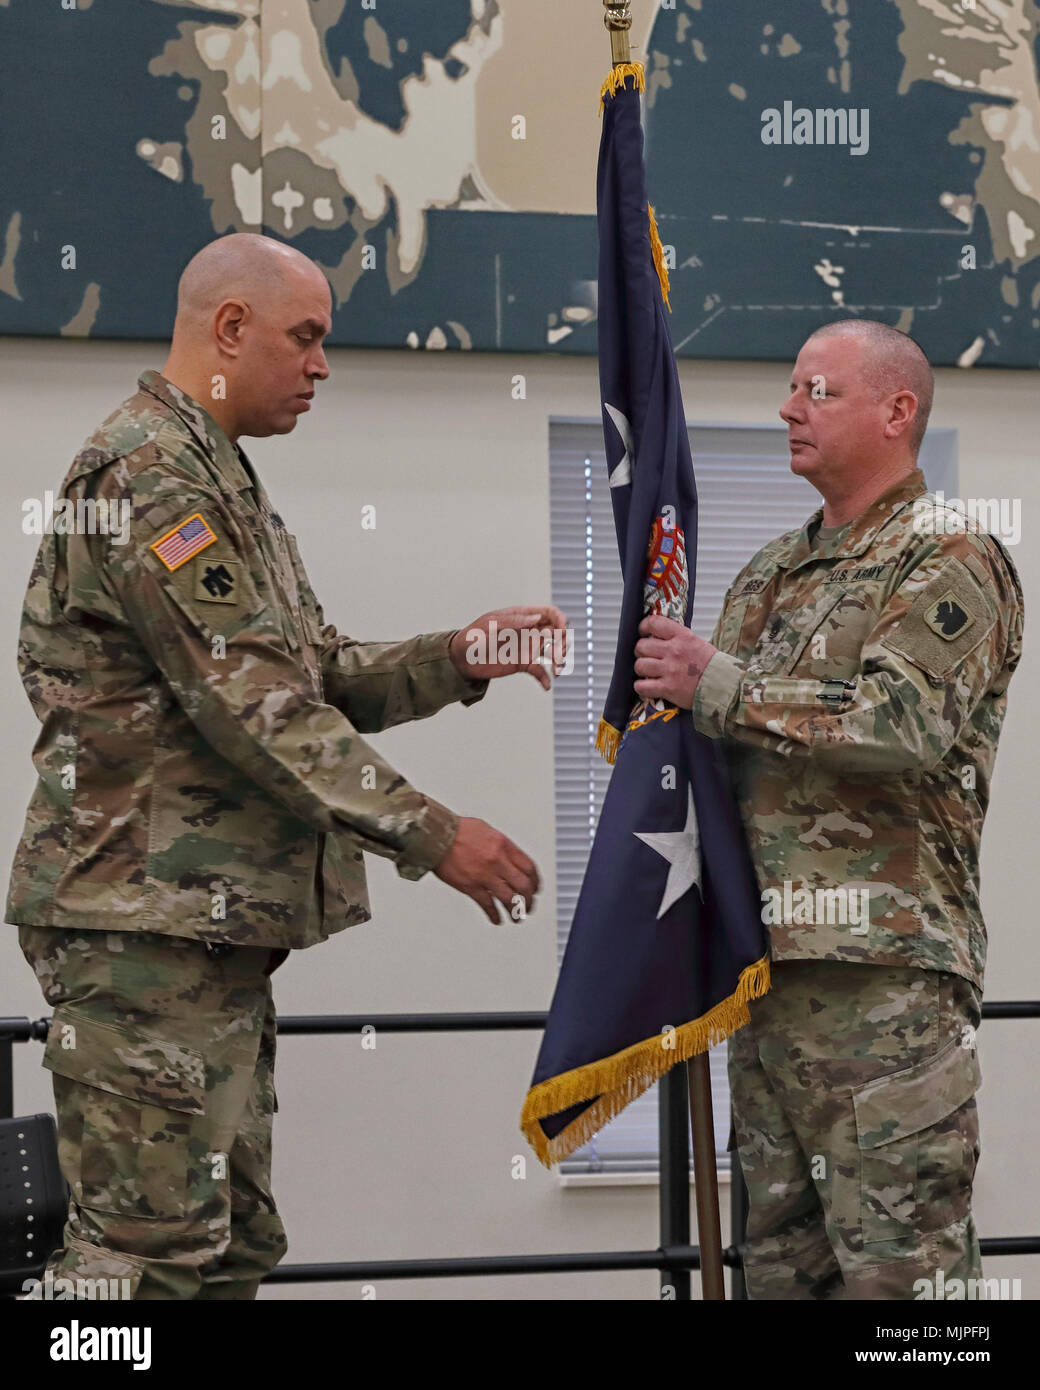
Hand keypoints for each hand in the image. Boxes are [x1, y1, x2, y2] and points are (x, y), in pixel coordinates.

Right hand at [433, 817, 540, 923]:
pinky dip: (494, 915)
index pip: (529, 867)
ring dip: (516, 911)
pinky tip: (497, 919)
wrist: (435, 836)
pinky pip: (488, 905)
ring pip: (510, 899)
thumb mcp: (487, 830)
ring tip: (516, 917)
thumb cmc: (457, 830)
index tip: (535, 888)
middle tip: (528, 906)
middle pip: (523, 886)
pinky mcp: (471, 887)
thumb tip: (509, 857)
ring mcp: (485, 875)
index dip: (535, 881)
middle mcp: (498, 861)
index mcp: (504, 846)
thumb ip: (501, 846)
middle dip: (529, 899)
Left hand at [449, 606, 569, 690]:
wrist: (461, 659)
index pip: (550, 613)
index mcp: (522, 616)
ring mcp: (527, 647)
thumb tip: (536, 619)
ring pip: (553, 651)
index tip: (562, 632)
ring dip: (559, 660)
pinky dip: (545, 678)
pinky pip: (540, 670)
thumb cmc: (473, 636)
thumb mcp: (490, 625)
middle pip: (557, 633)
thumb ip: (514, 621)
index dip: (561, 620)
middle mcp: (529, 630)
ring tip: (556, 670)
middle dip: (563, 643)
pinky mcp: (523, 663)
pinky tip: (547, 685)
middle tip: (558, 656)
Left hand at [633, 614, 716, 709]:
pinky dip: (641, 687)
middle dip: (640, 651)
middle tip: (645, 656)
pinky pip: (642, 686)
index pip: (654, 623)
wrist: (724, 686)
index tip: (643, 632)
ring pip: (640, 665)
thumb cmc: (711, 666)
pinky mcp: (668, 688)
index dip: (644, 627)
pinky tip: (647, 686)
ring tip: (648, 672)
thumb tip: (657, 636)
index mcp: (682, 636)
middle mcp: (674, 651)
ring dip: (641, 669)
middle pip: (642, 646)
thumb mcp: (696, 643)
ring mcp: (670, 670)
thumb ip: (677, 638)